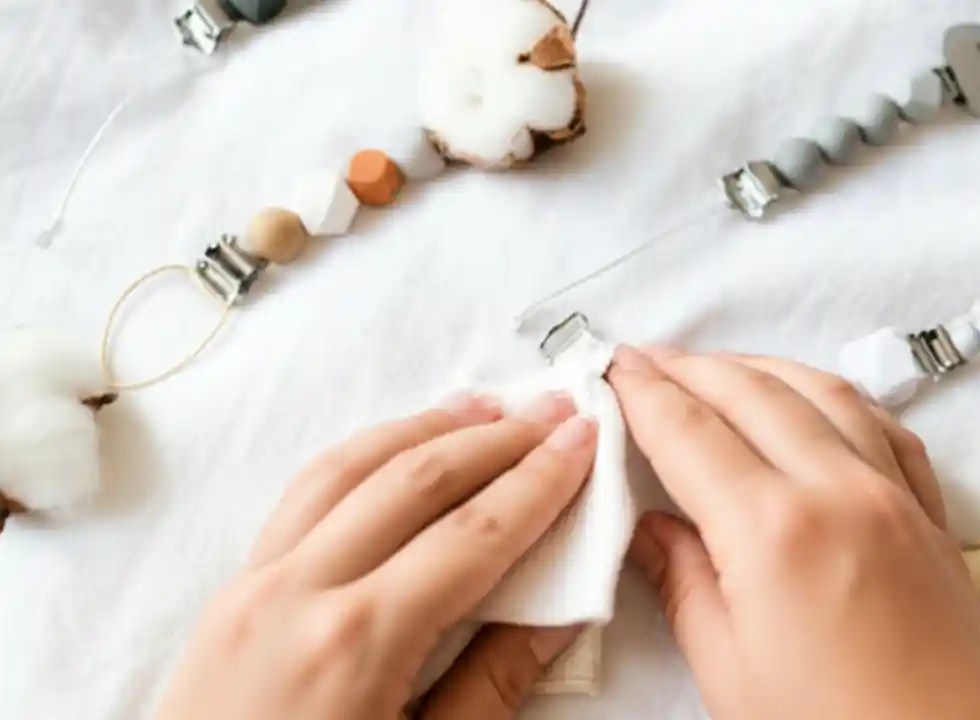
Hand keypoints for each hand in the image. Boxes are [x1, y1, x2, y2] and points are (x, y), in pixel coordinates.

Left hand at [154, 392, 596, 719]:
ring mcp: (252, 586)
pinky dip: (361, 456)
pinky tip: (395, 448)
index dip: (539, 482)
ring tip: (484, 406)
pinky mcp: (229, 594)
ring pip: (346, 467)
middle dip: (494, 438)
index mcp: (357, 643)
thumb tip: (563, 610)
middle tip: (552, 409)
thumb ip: (494, 684)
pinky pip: (301, 497)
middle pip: (412, 481)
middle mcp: (298, 592)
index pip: (473, 533)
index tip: (583, 438)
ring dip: (423, 428)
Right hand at [610, 347, 979, 719]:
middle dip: (689, 365)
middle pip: (750, 392)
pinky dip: (835, 396)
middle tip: (643, 357)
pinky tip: (811, 400)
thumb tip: (649, 527)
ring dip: (759, 366)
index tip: (611, 366)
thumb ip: (682, 582)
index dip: (642, 391)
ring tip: (715, 366)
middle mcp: (839, 489)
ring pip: (820, 390)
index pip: (688, 430)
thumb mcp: (729, 670)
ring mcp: (894, 494)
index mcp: (774, 530)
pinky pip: (881, 424)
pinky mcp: (930, 514)